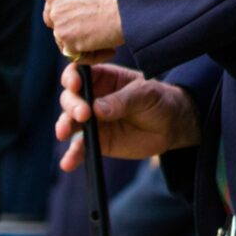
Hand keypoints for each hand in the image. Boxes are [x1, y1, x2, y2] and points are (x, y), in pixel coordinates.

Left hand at [44, 0, 124, 56]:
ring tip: (108, 40)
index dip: (71, 8)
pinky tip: (110, 49)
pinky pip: (75, 54)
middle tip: (95, 29)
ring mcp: (58, 17)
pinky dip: (93, 55)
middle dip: (71, 25)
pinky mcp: (66, 37)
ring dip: (83, 41)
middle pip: (54, 17)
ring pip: (63, 37)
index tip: (88, 14)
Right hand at [57, 62, 200, 167]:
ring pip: (70, 121)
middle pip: (70, 97)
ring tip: (64, 133)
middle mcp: (93, 97)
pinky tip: (68, 163)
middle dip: (71, 104)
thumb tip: (97, 108)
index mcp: (104, 77)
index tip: (75, 85)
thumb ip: (123, 100)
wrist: (171, 126)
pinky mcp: (97, 141)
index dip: (72, 76)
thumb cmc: (159, 100)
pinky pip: (80, 148)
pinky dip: (72, 155)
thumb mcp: (147, 94)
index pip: (79, 72)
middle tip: (83, 114)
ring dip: (64, 126)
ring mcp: (93, 120)